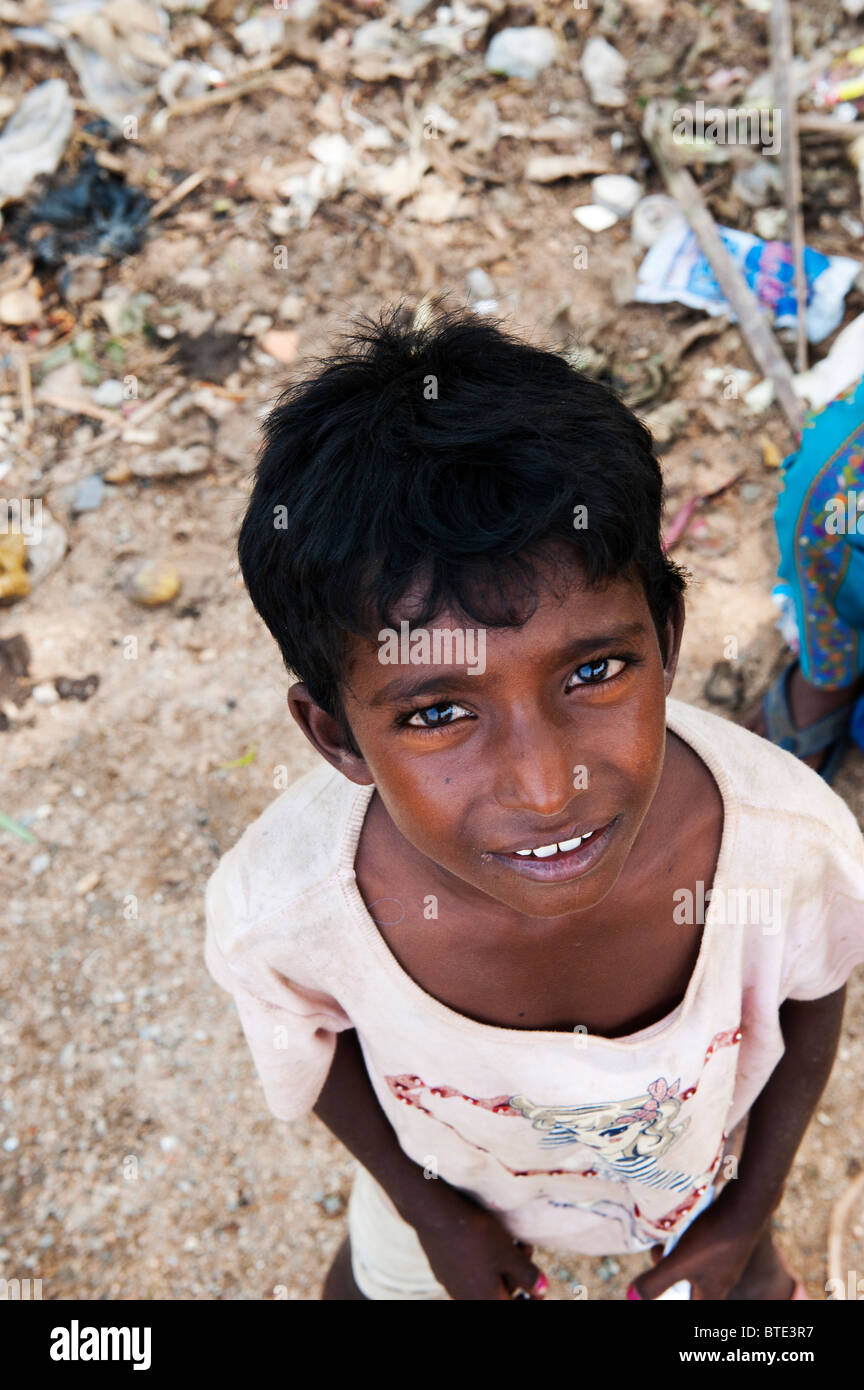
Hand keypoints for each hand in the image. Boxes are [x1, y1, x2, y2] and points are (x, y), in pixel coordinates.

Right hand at [404, 1179, 546, 1300]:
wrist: (436, 1216)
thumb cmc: (476, 1236)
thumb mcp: (509, 1253)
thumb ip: (527, 1275)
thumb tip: (542, 1290)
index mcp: (487, 1301)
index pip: (515, 1305)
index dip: (531, 1297)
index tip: (540, 1287)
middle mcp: (467, 1299)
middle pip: (500, 1292)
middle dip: (516, 1272)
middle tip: (524, 1246)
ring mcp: (452, 1285)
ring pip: (484, 1280)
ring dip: (500, 1264)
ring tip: (507, 1238)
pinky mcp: (442, 1269)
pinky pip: (468, 1271)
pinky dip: (481, 1259)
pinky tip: (483, 1238)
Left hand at [628, 1189, 767, 1301]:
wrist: (746, 1208)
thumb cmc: (712, 1238)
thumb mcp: (679, 1261)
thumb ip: (656, 1281)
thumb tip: (632, 1296)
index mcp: (712, 1292)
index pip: (692, 1306)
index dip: (675, 1299)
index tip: (663, 1284)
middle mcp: (723, 1280)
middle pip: (694, 1285)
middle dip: (672, 1271)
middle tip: (660, 1251)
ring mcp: (730, 1260)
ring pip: (700, 1264)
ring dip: (682, 1253)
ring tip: (671, 1235)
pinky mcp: (732, 1240)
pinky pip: (709, 1246)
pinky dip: (694, 1238)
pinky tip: (689, 1223)